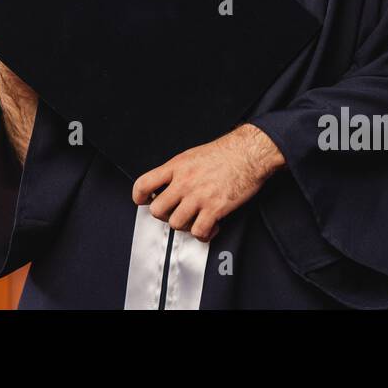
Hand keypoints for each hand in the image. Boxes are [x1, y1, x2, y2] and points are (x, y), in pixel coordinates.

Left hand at [130, 124, 285, 241]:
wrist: (249, 153)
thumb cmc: (225, 152)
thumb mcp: (192, 154)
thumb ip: (177, 170)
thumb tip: (168, 184)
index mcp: (176, 167)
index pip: (143, 184)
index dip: (139, 196)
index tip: (144, 201)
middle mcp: (184, 182)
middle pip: (157, 210)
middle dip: (165, 215)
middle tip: (175, 212)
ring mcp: (198, 196)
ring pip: (176, 224)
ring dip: (186, 226)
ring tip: (195, 220)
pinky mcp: (214, 208)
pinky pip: (199, 232)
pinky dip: (204, 234)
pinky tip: (210, 226)